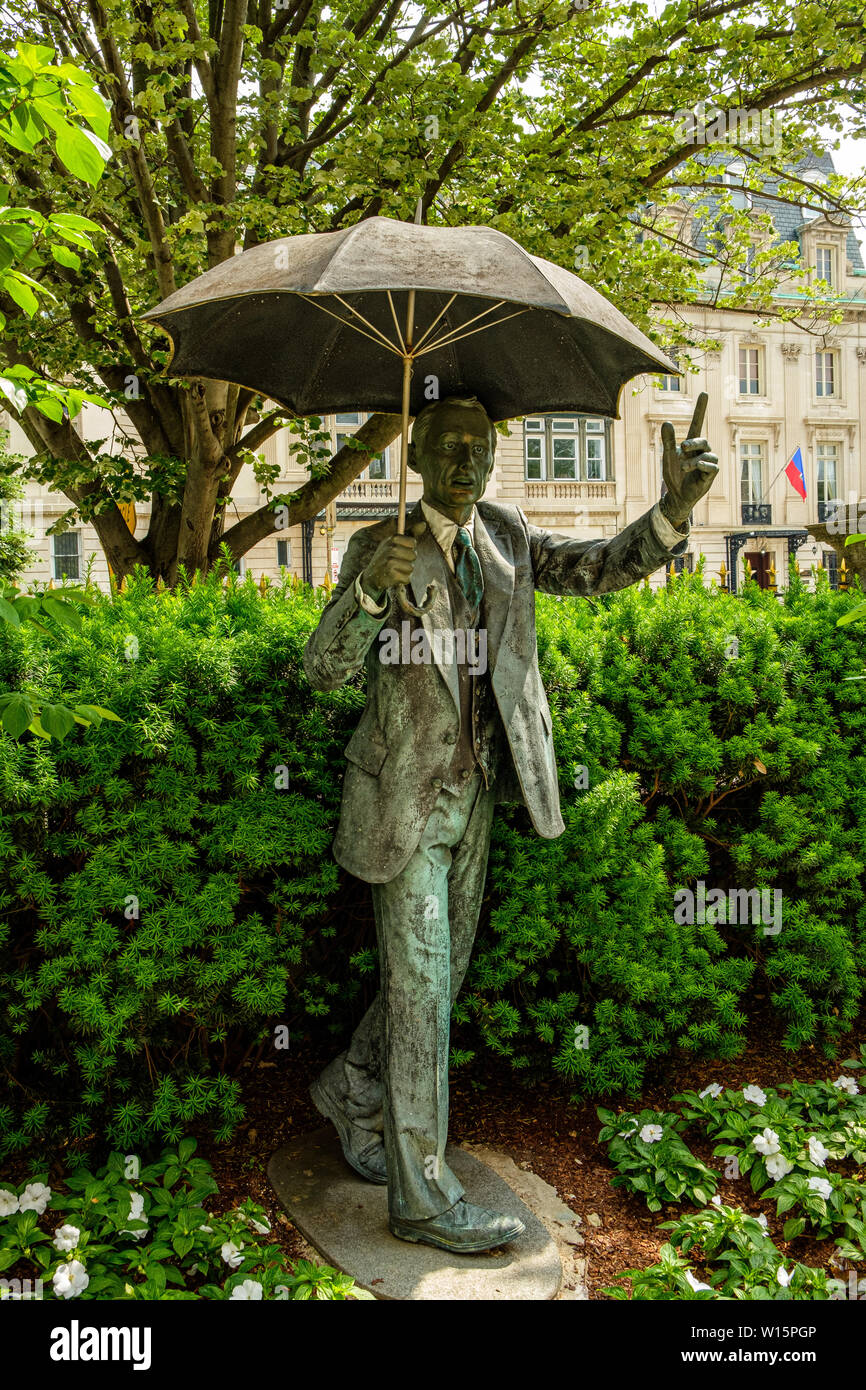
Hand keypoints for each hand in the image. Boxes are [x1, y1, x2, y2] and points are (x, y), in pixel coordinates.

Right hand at [361, 524, 424, 597]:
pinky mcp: (391, 574)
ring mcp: (390, 561)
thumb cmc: (386, 558)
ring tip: (395, 569)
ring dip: (405, 571)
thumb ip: (411, 533)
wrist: (371, 576)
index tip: (401, 550)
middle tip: (397, 562)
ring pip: (411, 567)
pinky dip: (402, 580)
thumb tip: (424, 524)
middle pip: (413, 555)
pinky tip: (394, 577)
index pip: (413, 542)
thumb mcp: (395, 543)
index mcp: (392, 538)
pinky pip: (407, 578)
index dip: (409, 548)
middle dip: (408, 561)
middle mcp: (391, 548)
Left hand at [660, 392, 717, 529]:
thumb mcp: (667, 457)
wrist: (676, 496)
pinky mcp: (711, 475)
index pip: (697, 422)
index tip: (704, 392)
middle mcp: (702, 451)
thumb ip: (668, 441)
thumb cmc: (673, 475)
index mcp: (691, 444)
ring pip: (707, 454)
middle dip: (693, 442)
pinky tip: (694, 469)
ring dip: (694, 460)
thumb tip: (667, 422)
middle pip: (702, 439)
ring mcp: (708, 462)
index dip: (701, 408)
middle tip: (681, 447)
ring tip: (683, 467)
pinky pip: (711, 466)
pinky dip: (702, 466)